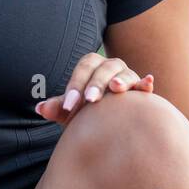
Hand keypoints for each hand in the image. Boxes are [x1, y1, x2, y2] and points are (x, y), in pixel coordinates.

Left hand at [34, 53, 153, 123]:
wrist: (109, 120)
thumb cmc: (87, 112)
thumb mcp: (72, 111)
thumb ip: (58, 108)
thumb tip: (40, 108)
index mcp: (90, 68)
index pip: (83, 70)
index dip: (75, 86)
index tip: (69, 105)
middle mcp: (109, 67)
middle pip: (103, 69)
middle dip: (95, 84)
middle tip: (89, 99)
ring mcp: (126, 76)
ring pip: (124, 74)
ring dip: (120, 80)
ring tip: (115, 88)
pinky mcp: (141, 90)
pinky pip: (144, 84)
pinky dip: (146, 82)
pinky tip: (148, 81)